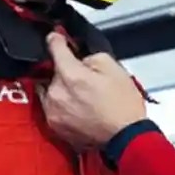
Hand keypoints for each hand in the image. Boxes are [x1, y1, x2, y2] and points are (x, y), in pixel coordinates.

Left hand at [38, 31, 147, 148]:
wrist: (125, 137)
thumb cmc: (123, 106)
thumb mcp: (113, 67)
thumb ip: (90, 56)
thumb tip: (79, 57)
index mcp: (70, 75)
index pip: (53, 46)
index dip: (56, 39)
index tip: (57, 37)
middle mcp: (56, 93)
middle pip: (51, 72)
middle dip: (64, 71)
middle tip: (83, 78)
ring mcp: (53, 111)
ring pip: (49, 91)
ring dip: (61, 89)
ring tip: (82, 96)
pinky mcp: (54, 126)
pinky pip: (52, 108)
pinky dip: (62, 106)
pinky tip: (79, 108)